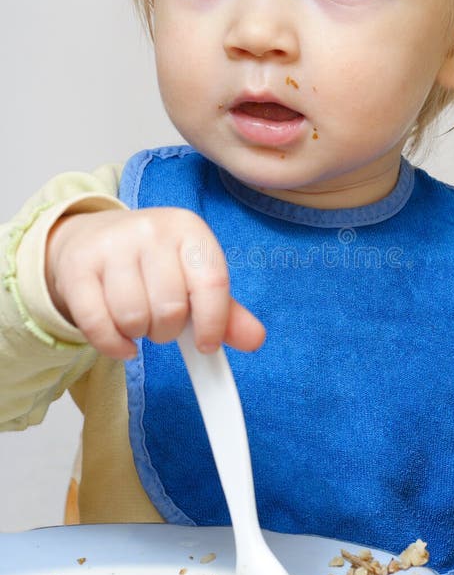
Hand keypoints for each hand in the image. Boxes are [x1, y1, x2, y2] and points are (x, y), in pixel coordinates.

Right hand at [45, 208, 265, 359]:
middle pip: (170, 308)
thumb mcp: (193, 277)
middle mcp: (151, 230)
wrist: (93, 238)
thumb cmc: (154, 264)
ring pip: (133, 318)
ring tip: (139, 320)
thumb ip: (226, 311)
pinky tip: (120, 340)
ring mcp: (111, 245)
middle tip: (162, 323)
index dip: (212, 323)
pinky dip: (112, 345)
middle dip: (168, 330)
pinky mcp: (77, 266)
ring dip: (138, 334)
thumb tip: (255, 339)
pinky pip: (97, 324)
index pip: (211, 283)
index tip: (207, 345)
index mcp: (189, 229)